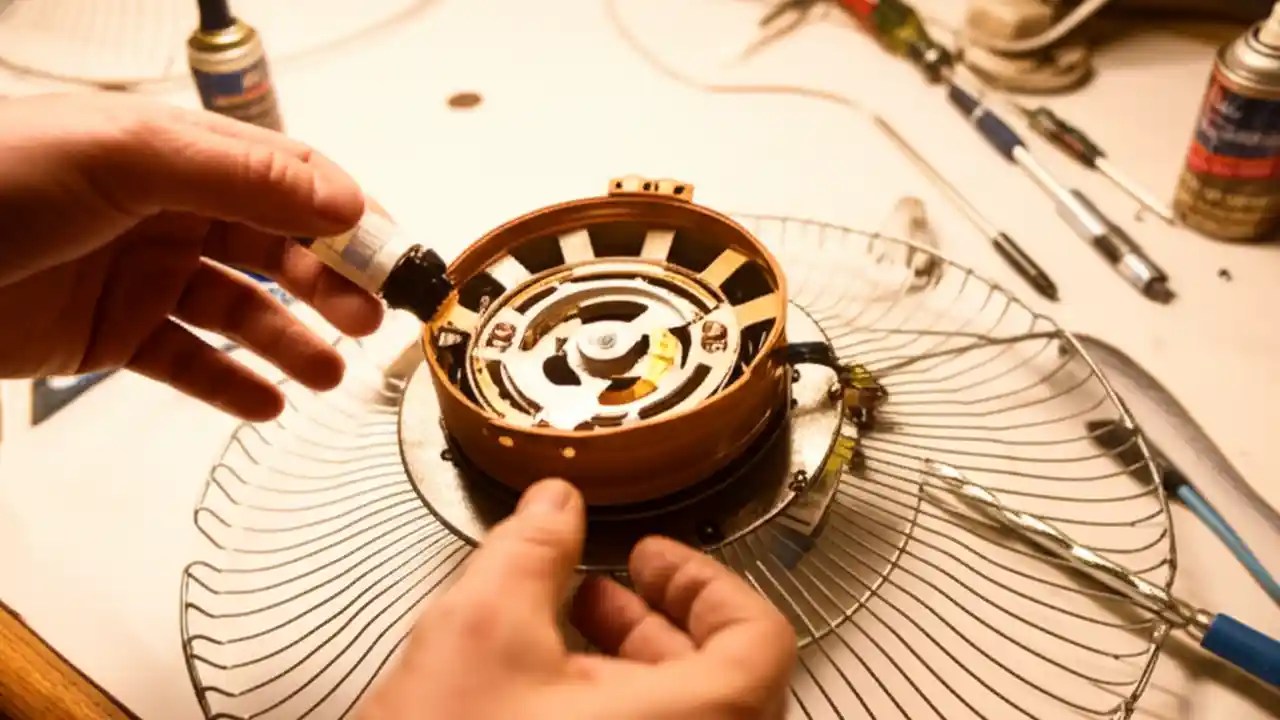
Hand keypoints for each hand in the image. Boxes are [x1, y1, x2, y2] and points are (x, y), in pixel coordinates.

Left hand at [0, 92, 382, 419]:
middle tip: (366, 322)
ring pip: (241, 310)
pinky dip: (231, 383)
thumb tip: (345, 204)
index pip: (288, 181)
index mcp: (178, 153)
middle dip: (329, 285)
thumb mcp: (127, 158)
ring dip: (292, 341)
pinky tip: (267, 403)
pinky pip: (188, 360)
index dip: (346, 217)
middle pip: (275, 250)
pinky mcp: (111, 334)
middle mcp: (169, 210)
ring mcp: (142, 274)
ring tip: (329, 374)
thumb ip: (242, 177)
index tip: (392, 258)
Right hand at [358, 479, 796, 719]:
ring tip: (561, 635)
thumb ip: (532, 550)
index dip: (703, 582)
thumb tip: (554, 507)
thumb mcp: (481, 632)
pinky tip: (544, 698)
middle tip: (602, 589)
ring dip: (631, 671)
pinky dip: (612, 719)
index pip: (759, 639)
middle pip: (722, 681)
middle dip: (653, 621)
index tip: (652, 559)